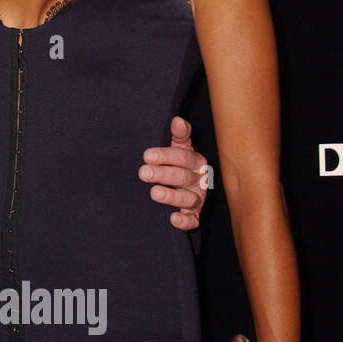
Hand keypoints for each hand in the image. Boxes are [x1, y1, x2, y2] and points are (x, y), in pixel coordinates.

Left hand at [139, 115, 207, 229]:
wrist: (189, 187)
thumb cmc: (180, 163)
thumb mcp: (181, 147)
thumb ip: (179, 135)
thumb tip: (177, 120)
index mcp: (196, 161)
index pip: (182, 157)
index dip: (166, 156)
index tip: (147, 156)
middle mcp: (199, 180)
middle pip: (182, 176)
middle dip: (163, 174)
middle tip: (143, 173)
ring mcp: (197, 198)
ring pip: (187, 198)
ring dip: (171, 195)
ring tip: (154, 192)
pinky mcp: (195, 215)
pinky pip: (193, 220)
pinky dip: (185, 221)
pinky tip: (173, 219)